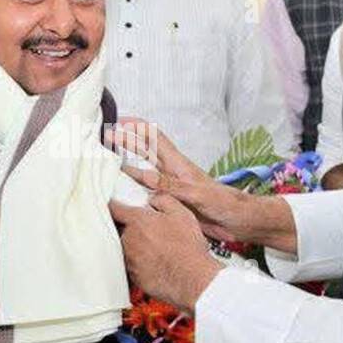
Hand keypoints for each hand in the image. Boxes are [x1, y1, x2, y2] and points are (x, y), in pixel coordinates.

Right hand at [107, 118, 250, 241]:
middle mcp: (171, 174)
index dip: (136, 127)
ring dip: (125, 167)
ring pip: (142, 173)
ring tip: (104, 165)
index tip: (118, 121)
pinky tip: (122, 196)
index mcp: (178, 165)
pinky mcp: (171, 203)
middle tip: (103, 139)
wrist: (239, 221)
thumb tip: (146, 177)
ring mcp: (170, 188)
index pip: (154, 139)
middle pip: (144, 151)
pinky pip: (147, 194)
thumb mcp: (197, 193)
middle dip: (125, 142)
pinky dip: (133, 192)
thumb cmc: (224, 204)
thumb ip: (172, 186)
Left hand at [110, 193, 223, 312]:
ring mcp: (129, 259)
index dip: (115, 205)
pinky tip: (155, 263)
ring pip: (125, 248)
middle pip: (118, 229)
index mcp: (137, 221)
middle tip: (147, 230)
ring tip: (154, 249)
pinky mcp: (133, 276)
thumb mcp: (181, 214)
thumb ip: (163, 200)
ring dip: (134, 246)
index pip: (114, 208)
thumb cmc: (188, 247)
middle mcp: (128, 239)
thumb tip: (153, 199)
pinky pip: (131, 265)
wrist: (192, 279)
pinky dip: (139, 263)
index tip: (116, 206)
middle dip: (128, 228)